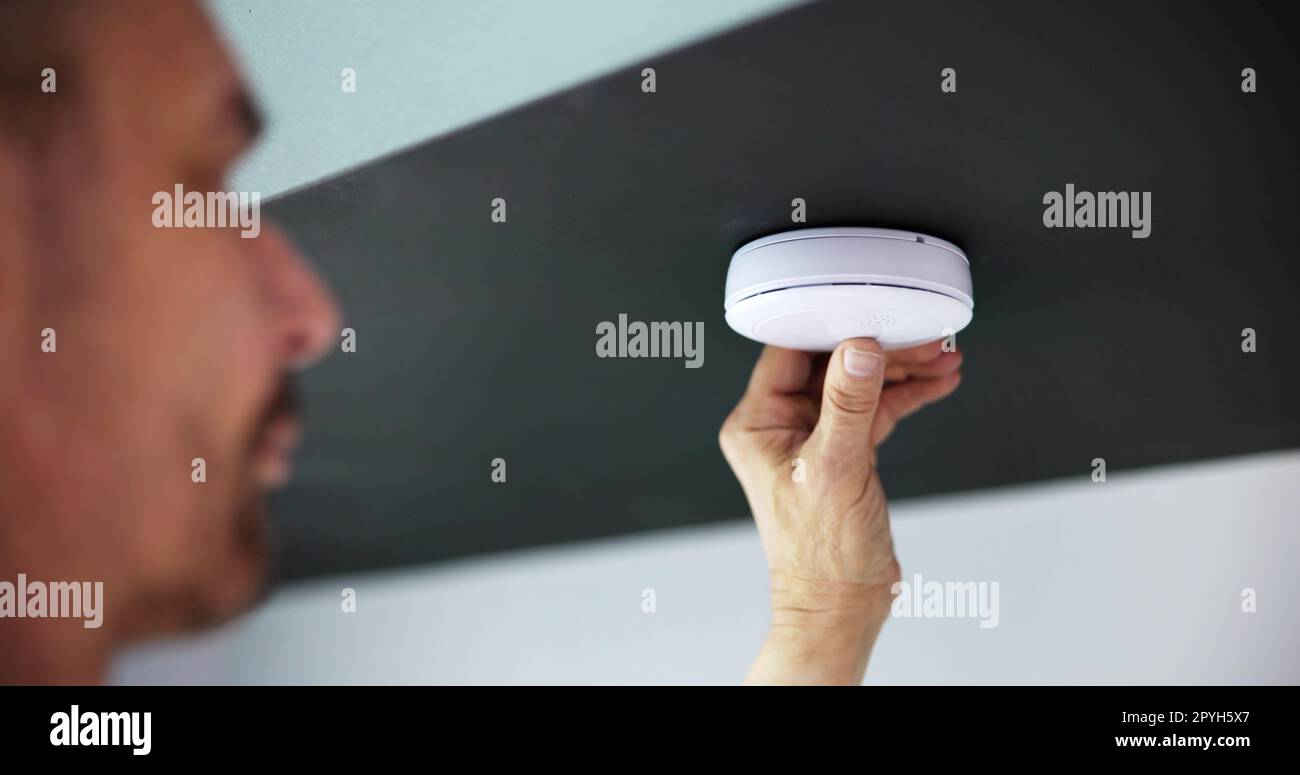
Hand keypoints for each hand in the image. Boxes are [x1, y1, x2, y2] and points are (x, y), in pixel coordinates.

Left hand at [719, 338, 962, 683]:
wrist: (842, 605)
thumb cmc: (819, 555)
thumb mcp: (835, 468)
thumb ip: (849, 404)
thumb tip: (858, 350)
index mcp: (756, 423)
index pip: (791, 353)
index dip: (832, 328)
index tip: (869, 312)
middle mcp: (780, 426)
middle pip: (832, 363)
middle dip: (880, 349)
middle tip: (921, 337)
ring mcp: (814, 438)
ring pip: (859, 384)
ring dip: (901, 370)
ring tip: (941, 357)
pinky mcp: (845, 452)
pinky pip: (875, 410)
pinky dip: (906, 395)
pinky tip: (936, 383)